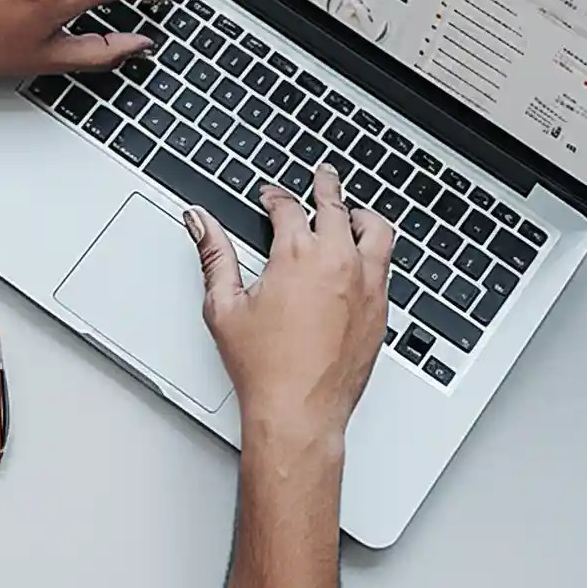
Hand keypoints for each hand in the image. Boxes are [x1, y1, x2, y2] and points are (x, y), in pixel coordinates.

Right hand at [184, 164, 394, 443]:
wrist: (299, 411)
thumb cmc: (264, 368)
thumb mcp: (225, 306)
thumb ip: (214, 256)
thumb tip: (200, 222)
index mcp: (298, 256)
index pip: (289, 207)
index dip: (276, 196)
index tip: (270, 195)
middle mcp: (338, 263)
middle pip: (337, 206)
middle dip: (325, 186)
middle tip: (321, 176)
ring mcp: (366, 285)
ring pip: (375, 230)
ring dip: (360, 214)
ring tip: (352, 210)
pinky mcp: (381, 309)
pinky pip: (386, 265)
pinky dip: (374, 250)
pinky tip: (364, 255)